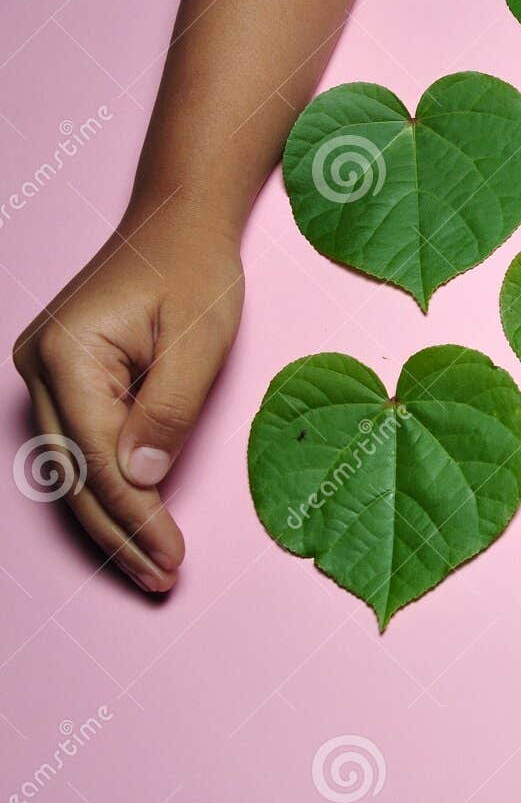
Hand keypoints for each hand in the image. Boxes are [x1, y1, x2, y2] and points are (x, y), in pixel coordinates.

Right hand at [12, 204, 242, 591]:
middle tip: (161, 580)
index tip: (171, 560)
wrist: (179, 222)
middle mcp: (39, 365)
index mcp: (67, 354)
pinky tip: (139, 520)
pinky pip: (82, 443)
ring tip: (154, 566)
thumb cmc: (196, 272)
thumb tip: (140, 481)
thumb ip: (168, 412)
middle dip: (120, 533)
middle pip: (75, 474)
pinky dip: (110, 483)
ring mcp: (42, 371)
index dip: (136, 519)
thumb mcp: (199, 343)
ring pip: (73, 467)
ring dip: (113, 518)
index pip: (99, 460)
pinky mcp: (61, 376)